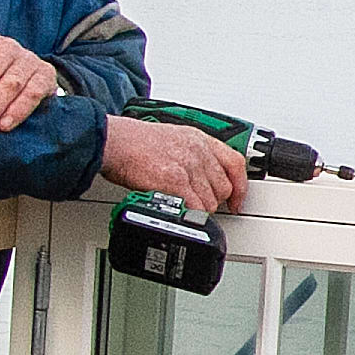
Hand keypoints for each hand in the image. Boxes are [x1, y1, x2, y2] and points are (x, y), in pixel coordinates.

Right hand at [100, 115, 249, 209]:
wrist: (114, 143)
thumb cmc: (134, 143)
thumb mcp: (173, 138)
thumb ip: (192, 155)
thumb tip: (202, 177)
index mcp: (199, 139)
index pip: (235, 163)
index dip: (240, 185)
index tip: (237, 199)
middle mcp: (198, 151)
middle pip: (224, 187)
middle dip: (214, 200)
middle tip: (198, 204)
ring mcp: (188, 166)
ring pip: (210, 202)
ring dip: (199, 210)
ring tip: (183, 207)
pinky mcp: (175, 181)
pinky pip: (195, 208)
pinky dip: (190, 215)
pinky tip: (181, 213)